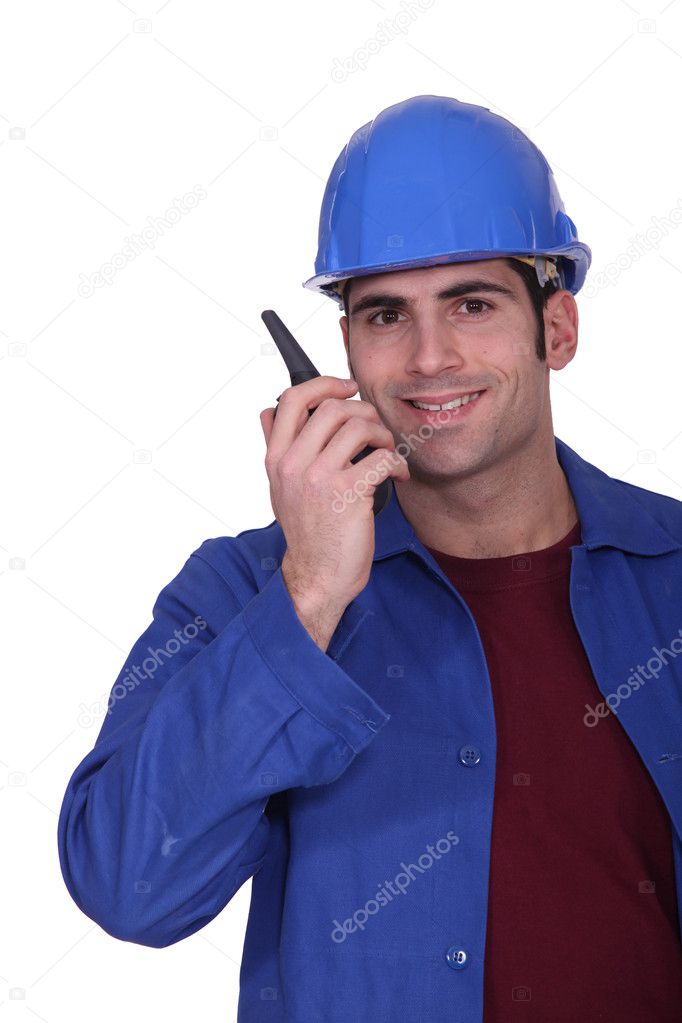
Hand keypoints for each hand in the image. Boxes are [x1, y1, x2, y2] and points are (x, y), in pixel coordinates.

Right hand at [259, 375, 409, 612]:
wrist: (318, 574)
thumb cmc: (307, 532)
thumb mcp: (280, 487)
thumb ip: (276, 448)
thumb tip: (269, 410)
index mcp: (276, 458)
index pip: (292, 399)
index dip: (324, 384)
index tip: (347, 388)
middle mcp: (294, 464)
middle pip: (332, 407)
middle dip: (363, 411)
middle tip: (375, 429)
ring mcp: (320, 478)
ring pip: (359, 426)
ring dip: (383, 434)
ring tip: (386, 451)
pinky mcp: (348, 494)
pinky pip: (381, 457)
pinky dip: (396, 462)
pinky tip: (397, 474)